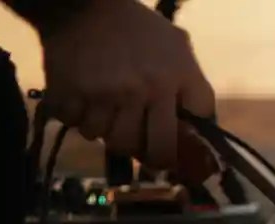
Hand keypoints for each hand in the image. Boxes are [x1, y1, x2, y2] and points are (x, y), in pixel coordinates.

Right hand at [39, 0, 217, 178]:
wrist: (83, 4)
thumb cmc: (136, 28)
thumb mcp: (177, 47)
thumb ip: (192, 84)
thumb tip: (202, 126)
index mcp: (176, 77)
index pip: (194, 133)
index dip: (188, 150)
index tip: (179, 153)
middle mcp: (145, 89)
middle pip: (155, 150)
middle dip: (152, 157)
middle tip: (144, 151)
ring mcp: (108, 94)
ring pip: (113, 142)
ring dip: (110, 134)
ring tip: (108, 115)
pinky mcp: (72, 94)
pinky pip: (78, 127)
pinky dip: (79, 120)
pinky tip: (83, 103)